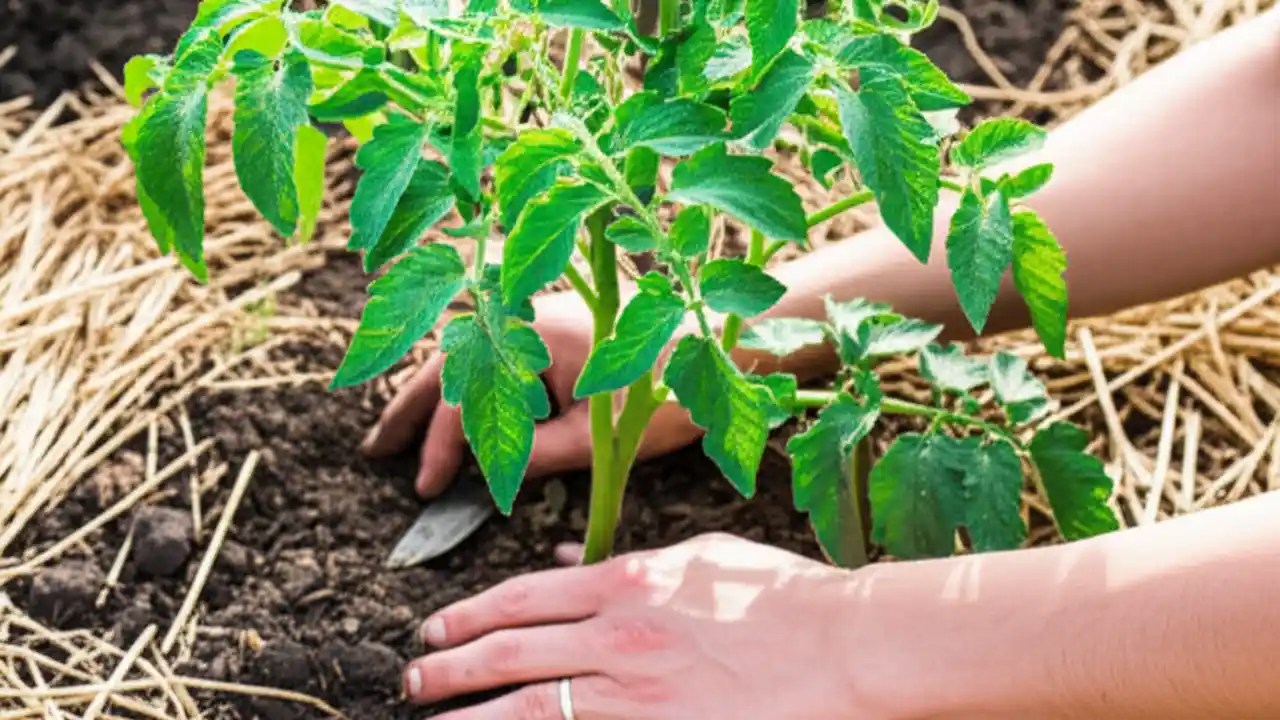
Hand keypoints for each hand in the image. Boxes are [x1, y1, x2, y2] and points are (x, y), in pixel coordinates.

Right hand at [360, 289, 703, 497]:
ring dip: (430, 390)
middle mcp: (521, 312)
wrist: (717, 338)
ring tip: (395, 428)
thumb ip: (534, 454)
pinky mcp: (553, 320)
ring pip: (464, 352)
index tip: (425, 488)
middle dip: (408, 410)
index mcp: (524, 334)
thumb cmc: (665, 386)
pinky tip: (453, 402)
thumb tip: (485, 471)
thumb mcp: (596, 436)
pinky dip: (464, 377)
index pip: (462, 397)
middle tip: (374, 450)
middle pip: (446, 363)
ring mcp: (536, 311)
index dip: (439, 449)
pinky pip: (491, 347)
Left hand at [401, 533, 867, 718]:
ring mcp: (639, 698)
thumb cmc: (778, 597)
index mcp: (627, 584)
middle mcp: (621, 640)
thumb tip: (564, 561)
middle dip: (450, 671)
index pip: (523, 599)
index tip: (435, 629)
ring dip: (473, 719)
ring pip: (533, 710)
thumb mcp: (697, 558)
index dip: (469, 616)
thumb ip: (623, 560)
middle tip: (412, 681)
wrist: (847, 648)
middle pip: (511, 656)